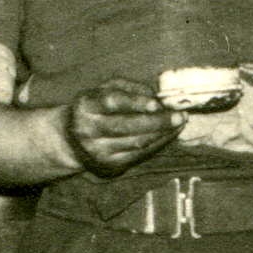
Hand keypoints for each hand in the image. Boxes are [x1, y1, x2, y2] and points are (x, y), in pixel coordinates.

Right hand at [63, 78, 184, 175]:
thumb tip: (157, 98)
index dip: (136, 102)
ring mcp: (98, 150)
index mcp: (86, 105)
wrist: (72, 140)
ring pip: (137, 142)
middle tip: (180, 116)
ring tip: (179, 123)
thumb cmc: (96, 108)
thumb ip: (129, 88)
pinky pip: (139, 155)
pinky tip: (168, 135)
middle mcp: (88, 129)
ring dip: (162, 133)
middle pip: (127, 126)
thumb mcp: (105, 89)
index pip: (112, 102)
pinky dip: (158, 144)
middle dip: (157, 121)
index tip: (157, 104)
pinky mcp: (109, 164)